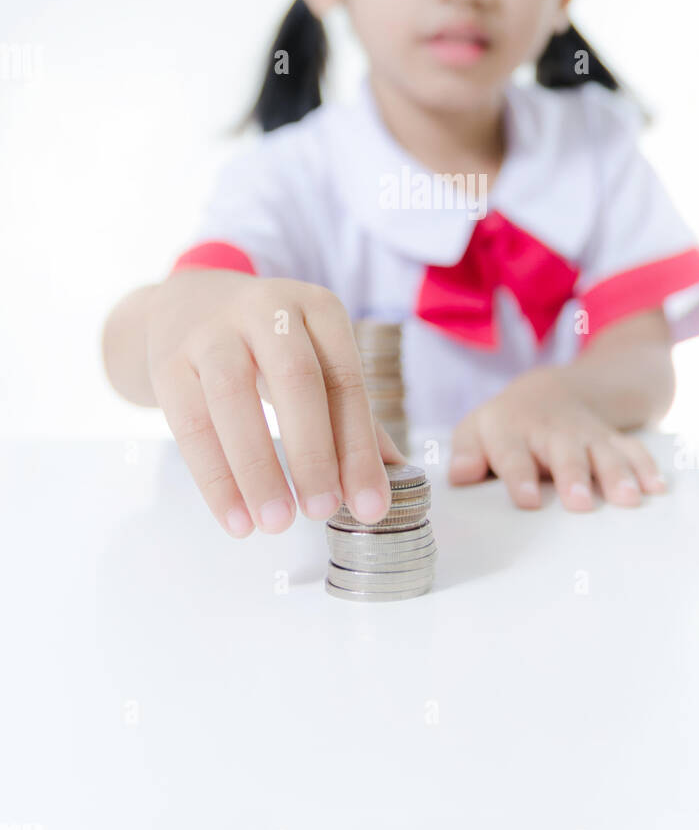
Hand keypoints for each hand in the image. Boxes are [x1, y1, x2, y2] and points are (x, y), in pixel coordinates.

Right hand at [145, 268, 403, 536]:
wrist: (186, 306)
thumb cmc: (268, 346)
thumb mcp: (315, 359)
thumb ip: (352, 416)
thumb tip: (399, 477)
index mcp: (318, 309)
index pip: (345, 379)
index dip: (359, 447)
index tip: (371, 507)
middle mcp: (267, 309)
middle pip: (295, 379)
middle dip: (313, 451)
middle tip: (323, 512)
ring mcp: (212, 331)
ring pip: (233, 398)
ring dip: (258, 468)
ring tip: (277, 523)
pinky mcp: (168, 361)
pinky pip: (189, 423)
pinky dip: (214, 478)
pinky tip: (235, 519)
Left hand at [446, 365, 666, 509]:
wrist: (551, 390)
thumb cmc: (506, 425)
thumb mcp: (476, 431)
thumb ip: (465, 453)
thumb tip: (459, 476)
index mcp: (512, 431)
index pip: (514, 455)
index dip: (520, 478)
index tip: (529, 501)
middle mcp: (552, 432)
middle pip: (565, 453)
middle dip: (574, 476)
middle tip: (582, 503)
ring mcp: (586, 435)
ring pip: (604, 451)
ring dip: (618, 474)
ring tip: (629, 499)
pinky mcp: (612, 438)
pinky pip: (634, 449)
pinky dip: (647, 466)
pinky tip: (658, 488)